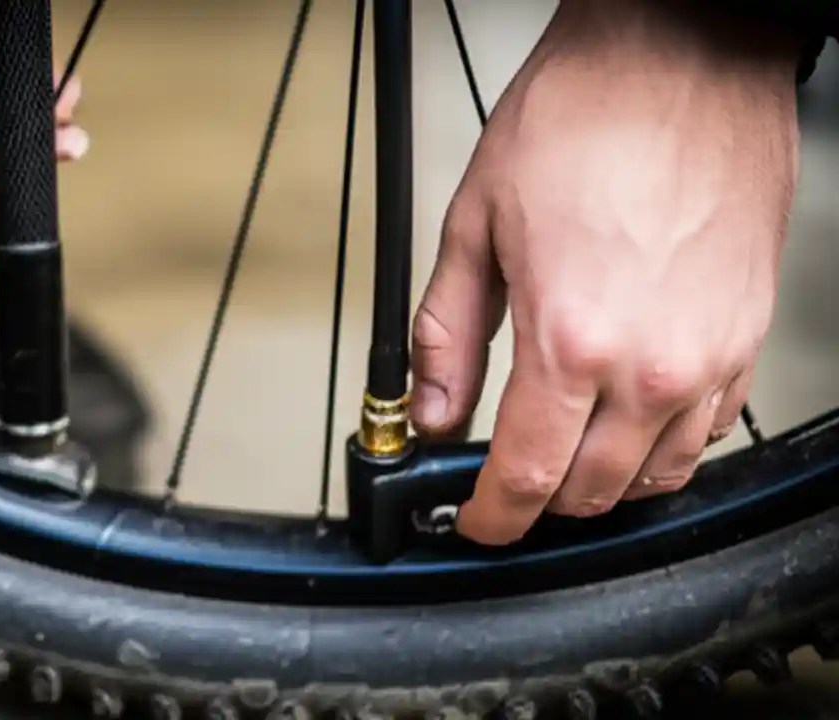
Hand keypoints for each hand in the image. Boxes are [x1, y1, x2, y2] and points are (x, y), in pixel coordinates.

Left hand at [411, 0, 803, 543]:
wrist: (682, 60)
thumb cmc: (582, 121)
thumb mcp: (475, 226)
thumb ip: (447, 337)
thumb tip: (433, 410)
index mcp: (571, 340)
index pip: (527, 477)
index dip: (490, 516)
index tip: (474, 522)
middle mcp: (650, 364)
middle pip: (590, 490)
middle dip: (538, 504)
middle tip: (505, 482)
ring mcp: (710, 356)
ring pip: (654, 476)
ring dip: (600, 484)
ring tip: (561, 455)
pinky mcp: (746, 337)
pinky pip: (707, 433)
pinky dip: (660, 448)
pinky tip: (626, 421)